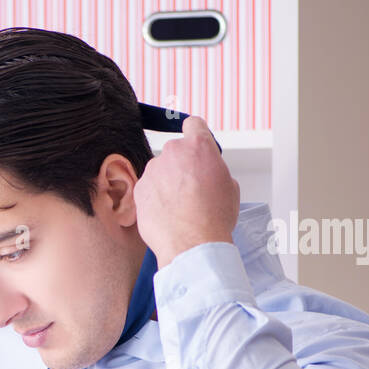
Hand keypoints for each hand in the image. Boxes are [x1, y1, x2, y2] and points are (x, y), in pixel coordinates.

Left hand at [133, 115, 239, 267]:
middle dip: (182, 166)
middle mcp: (172, 152)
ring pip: (160, 172)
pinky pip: (148, 188)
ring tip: (179, 207)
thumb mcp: (229, 186)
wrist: (191, 244)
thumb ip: (214, 169)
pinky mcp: (139, 189)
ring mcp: (152, 170)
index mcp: (199, 146)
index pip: (193, 125)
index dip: (196, 135)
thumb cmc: (213, 219)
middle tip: (192, 189)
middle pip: (176, 152)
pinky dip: (155, 198)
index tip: (195, 147)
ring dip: (167, 183)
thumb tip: (207, 173)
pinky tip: (166, 214)